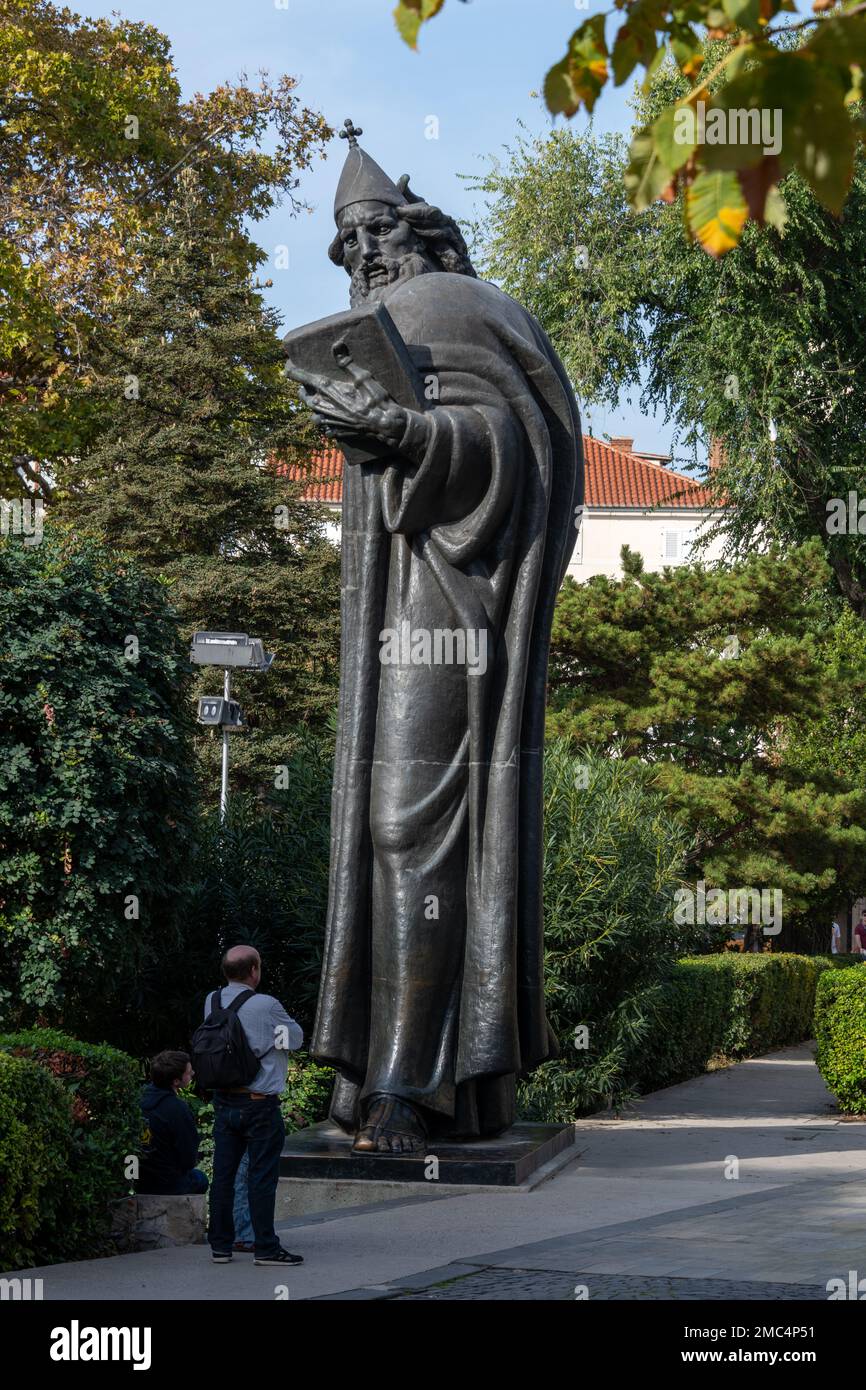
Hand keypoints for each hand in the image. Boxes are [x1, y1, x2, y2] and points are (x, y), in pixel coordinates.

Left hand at [286, 349, 410, 452]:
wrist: (385, 426)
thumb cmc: (376, 400)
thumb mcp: (364, 377)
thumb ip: (347, 362)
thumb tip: (336, 345)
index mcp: (329, 390)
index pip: (304, 378)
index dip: (294, 372)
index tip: (287, 368)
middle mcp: (324, 407)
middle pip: (304, 397)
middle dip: (304, 389)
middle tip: (307, 385)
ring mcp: (329, 422)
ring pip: (312, 414)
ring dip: (313, 408)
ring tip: (320, 403)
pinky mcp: (336, 432)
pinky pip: (323, 428)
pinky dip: (324, 423)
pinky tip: (330, 419)